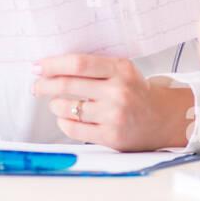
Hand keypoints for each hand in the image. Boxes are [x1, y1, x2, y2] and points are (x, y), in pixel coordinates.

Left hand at [30, 54, 194, 150]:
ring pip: (67, 108)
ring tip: (56, 103)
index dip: (53, 64)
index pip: (78, 63)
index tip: (38, 67)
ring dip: (54, 105)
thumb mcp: (122, 70)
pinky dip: (63, 122)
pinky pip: (73, 128)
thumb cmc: (136, 91)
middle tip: (37, 86)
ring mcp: (114, 116)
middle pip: (68, 85)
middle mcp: (118, 92)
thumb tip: (54, 65)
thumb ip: (94, 66)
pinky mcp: (111, 137)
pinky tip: (66, 118)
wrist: (162, 118)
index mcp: (120, 69)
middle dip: (44, 85)